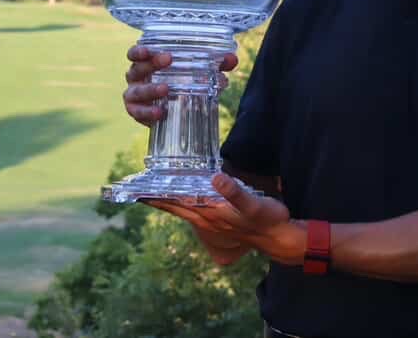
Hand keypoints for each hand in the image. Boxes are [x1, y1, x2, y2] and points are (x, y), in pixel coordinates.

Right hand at [123, 45, 237, 125]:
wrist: (175, 111)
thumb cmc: (182, 83)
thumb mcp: (199, 72)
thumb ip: (216, 65)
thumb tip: (231, 59)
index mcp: (147, 63)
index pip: (136, 53)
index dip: (139, 50)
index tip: (147, 49)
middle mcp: (137, 77)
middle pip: (137, 68)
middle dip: (151, 63)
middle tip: (168, 59)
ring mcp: (134, 95)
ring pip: (135, 91)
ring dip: (150, 89)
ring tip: (166, 89)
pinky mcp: (137, 113)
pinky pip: (137, 112)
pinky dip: (148, 113)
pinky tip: (161, 113)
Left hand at [147, 173, 304, 265]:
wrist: (278, 238)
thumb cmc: (267, 219)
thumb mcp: (253, 204)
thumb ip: (235, 192)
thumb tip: (216, 178)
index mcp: (210, 213)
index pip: (178, 203)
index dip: (158, 197)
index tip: (138, 190)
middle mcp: (207, 220)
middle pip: (177, 208)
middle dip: (158, 199)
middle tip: (139, 190)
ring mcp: (213, 224)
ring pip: (186, 212)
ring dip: (171, 203)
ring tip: (157, 194)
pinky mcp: (222, 224)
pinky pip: (199, 215)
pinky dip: (188, 207)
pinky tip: (189, 203)